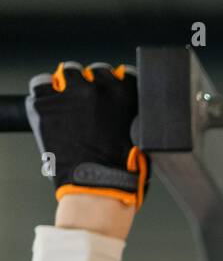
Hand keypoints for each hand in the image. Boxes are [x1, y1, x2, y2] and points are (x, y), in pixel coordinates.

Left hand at [26, 61, 147, 213]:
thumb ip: (133, 117)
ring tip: (71, 106)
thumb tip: (123, 109)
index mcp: (127, 96)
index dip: (117, 84)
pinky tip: (53, 110)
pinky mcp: (46, 103)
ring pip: (68, 73)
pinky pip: (42, 84)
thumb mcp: (142, 140)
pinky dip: (46, 94)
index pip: (124, 73)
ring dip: (70, 86)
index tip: (113, 93)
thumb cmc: (122, 173)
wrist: (96, 189)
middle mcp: (99, 89)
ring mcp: (71, 93)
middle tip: (91, 106)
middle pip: (96, 71)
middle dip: (94, 85)